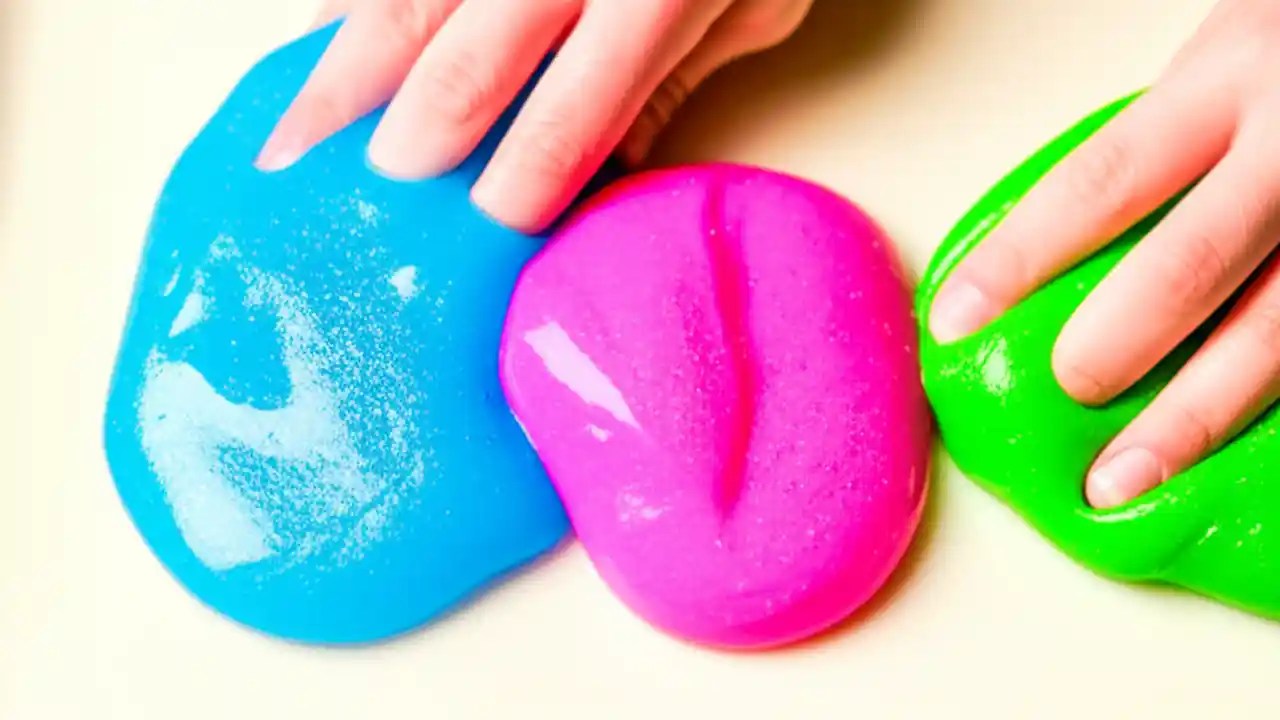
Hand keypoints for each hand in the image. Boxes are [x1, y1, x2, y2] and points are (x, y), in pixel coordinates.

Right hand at [257, 0, 811, 230]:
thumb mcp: (753, 10)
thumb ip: (673, 88)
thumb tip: (598, 174)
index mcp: (654, 1)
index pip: (562, 127)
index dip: (510, 200)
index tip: (475, 249)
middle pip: (458, 73)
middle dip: (403, 155)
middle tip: (356, 215)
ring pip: (396, 7)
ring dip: (333, 82)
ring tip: (284, 150)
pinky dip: (342, 6)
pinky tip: (312, 43)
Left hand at [928, 0, 1279, 508]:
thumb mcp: (1217, 68)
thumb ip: (1158, 147)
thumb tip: (1051, 258)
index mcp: (1226, 83)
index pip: (1099, 183)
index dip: (1019, 259)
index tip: (955, 321)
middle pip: (1188, 266)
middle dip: (1113, 347)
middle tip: (1064, 393)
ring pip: (1271, 334)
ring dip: (1191, 419)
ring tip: (1123, 480)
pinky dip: (1264, 410)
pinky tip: (1221, 460)